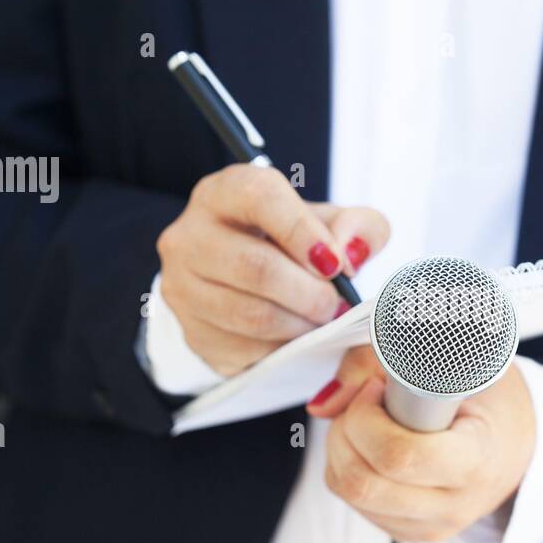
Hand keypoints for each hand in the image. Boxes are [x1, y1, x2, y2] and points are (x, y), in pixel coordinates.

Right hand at [156, 164, 388, 375]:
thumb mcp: (331, 223)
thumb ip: (359, 226)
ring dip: (301, 325)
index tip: (335, 262)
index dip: (302, 230)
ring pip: (251, 315)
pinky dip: (282, 349)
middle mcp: (190, 236)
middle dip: (311, 293)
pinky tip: (295, 337)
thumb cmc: (292, 244)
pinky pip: (246, 350)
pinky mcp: (193, 334)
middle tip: (338, 304)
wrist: (251, 284)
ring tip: (322, 321)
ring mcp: (182, 288)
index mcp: (225, 193)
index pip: (259, 197)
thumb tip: (349, 252)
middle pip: (255, 267)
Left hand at [307, 346, 536, 542]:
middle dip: (345, 430)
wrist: (517, 443)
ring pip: (349, 492)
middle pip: (362, 482)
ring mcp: (429, 526)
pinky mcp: (408, 532)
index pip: (399, 456)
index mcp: (476, 462)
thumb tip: (324, 403)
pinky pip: (353, 502)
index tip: (380, 385)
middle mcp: (453, 505)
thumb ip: (385, 367)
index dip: (370, 415)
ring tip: (369, 417)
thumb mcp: (457, 368)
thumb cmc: (492, 399)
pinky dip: (348, 465)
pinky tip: (374, 442)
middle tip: (364, 398)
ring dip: (341, 446)